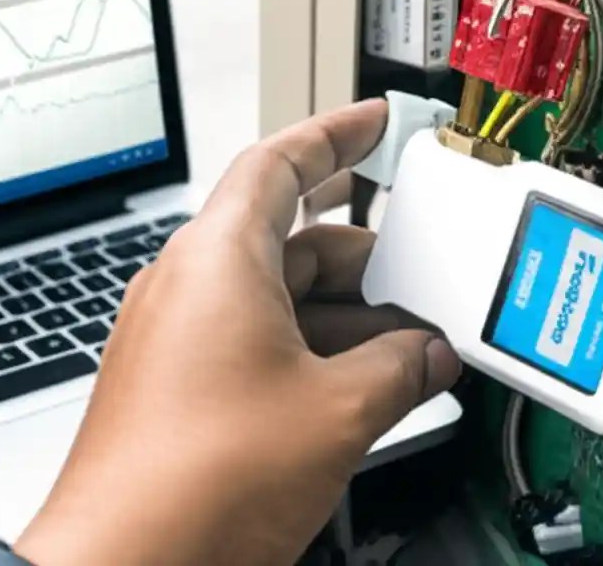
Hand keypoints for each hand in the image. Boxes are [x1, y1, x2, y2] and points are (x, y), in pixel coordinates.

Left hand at [14, 100, 460, 565]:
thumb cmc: (196, 481)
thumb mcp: (338, 410)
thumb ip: (400, 369)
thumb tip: (427, 358)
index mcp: (218, 259)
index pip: (280, 162)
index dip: (336, 133)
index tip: (372, 120)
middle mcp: (188, 287)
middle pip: (290, 238)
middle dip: (365, 258)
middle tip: (421, 274)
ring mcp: (176, 338)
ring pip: (276, 298)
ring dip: (344, 317)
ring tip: (409, 351)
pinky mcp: (175, 387)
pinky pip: (254, 342)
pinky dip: (309, 352)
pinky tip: (359, 389)